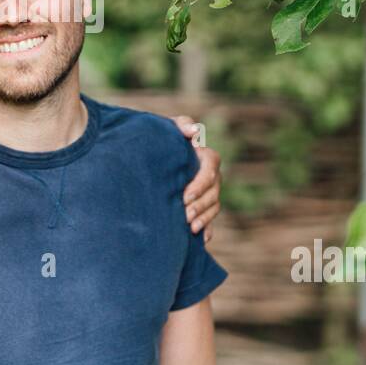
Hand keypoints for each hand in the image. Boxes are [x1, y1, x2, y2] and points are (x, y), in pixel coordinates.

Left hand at [168, 115, 221, 241]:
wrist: (151, 156)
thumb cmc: (162, 139)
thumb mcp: (168, 128)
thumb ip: (181, 125)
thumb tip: (194, 132)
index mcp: (205, 157)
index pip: (211, 169)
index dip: (201, 184)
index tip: (185, 196)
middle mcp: (210, 176)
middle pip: (213, 192)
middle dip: (201, 205)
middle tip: (184, 216)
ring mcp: (208, 193)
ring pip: (213, 207)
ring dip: (204, 218)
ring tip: (189, 228)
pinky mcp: (201, 207)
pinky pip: (210, 221)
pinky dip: (207, 230)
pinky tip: (200, 239)